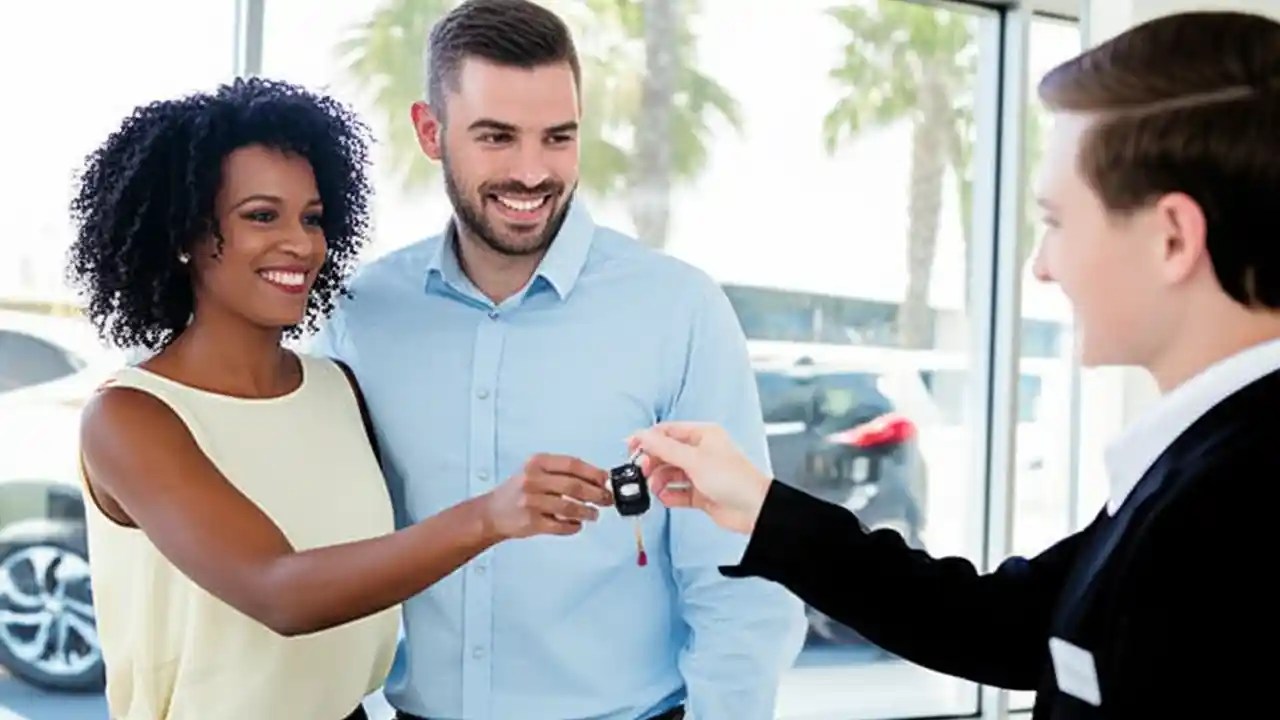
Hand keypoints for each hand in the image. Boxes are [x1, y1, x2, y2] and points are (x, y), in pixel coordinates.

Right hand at [483, 453, 613, 539]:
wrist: (492, 512)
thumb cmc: (520, 491)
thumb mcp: (536, 471)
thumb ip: (562, 473)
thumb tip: (598, 479)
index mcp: (537, 463)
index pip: (572, 464)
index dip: (593, 473)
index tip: (606, 480)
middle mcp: (533, 480)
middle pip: (574, 486)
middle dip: (596, 494)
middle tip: (607, 499)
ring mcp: (531, 502)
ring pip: (569, 508)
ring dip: (587, 512)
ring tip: (594, 514)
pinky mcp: (530, 522)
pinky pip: (559, 526)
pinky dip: (573, 526)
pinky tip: (577, 525)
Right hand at [626, 422, 770, 534]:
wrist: (754, 509)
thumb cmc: (733, 479)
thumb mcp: (694, 459)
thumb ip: (664, 448)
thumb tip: (642, 435)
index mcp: (702, 435)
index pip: (667, 431)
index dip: (648, 439)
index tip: (630, 447)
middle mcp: (701, 452)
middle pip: (666, 453)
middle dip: (652, 462)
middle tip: (641, 470)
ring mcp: (700, 473)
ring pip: (670, 473)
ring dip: (659, 480)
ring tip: (655, 487)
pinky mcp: (700, 493)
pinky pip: (677, 492)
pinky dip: (669, 495)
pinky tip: (666, 498)